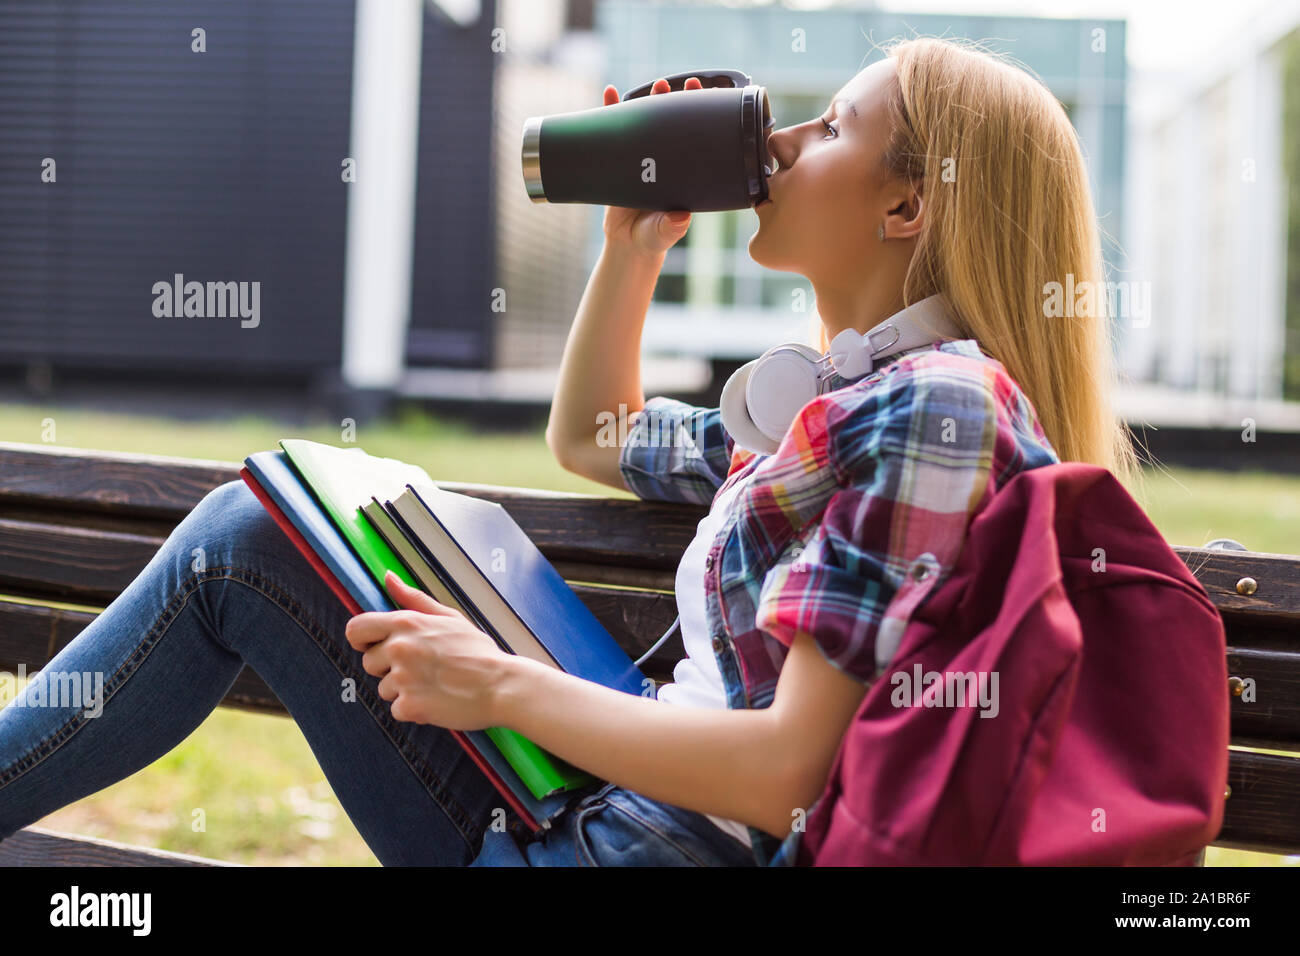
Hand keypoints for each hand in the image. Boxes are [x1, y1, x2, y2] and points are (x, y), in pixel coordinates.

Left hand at [345, 570, 509, 729]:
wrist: (501, 685)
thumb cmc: (478, 651)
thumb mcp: (448, 617)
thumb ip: (413, 599)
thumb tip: (388, 577)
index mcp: (406, 623)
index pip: (356, 629)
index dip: (361, 640)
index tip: (374, 647)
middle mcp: (400, 648)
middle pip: (369, 662)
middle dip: (389, 668)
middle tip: (422, 668)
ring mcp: (403, 678)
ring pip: (384, 688)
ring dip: (404, 690)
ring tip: (434, 684)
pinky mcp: (409, 705)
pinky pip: (397, 709)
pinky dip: (414, 709)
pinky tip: (436, 699)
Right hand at [600, 76, 702, 255]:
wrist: (629, 243)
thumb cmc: (653, 237)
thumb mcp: (663, 233)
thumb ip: (671, 227)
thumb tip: (681, 218)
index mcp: (682, 171)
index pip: (693, 137)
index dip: (699, 116)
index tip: (702, 97)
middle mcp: (664, 159)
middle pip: (670, 122)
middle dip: (673, 100)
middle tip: (671, 85)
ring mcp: (642, 157)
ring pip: (645, 123)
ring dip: (647, 101)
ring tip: (654, 84)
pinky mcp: (619, 159)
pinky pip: (614, 132)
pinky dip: (610, 112)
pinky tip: (609, 93)